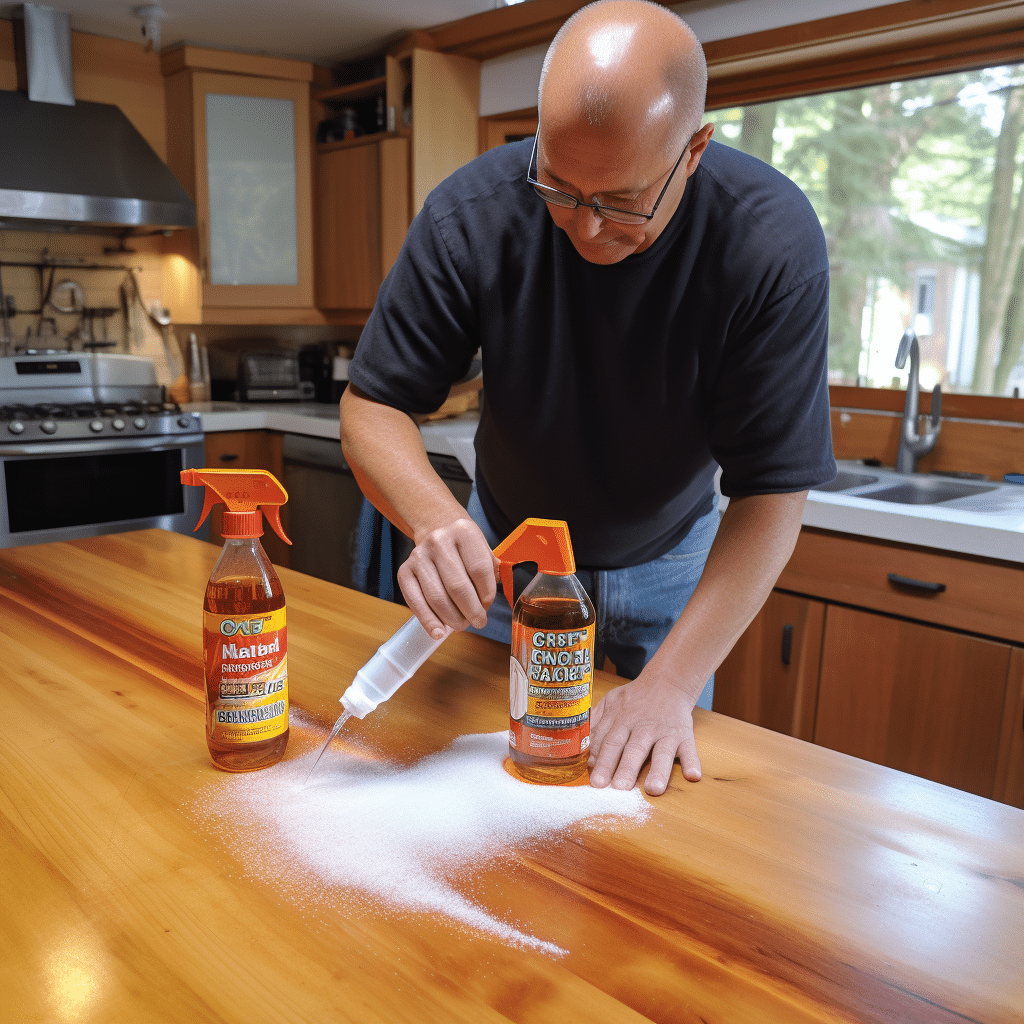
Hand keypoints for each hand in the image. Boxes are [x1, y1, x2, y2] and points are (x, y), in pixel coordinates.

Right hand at [396, 518, 498, 638]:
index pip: (479, 570)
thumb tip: (489, 605)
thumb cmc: (465, 548)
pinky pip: (415, 602)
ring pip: (437, 598)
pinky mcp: (404, 571)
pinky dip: (428, 621)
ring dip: (452, 618)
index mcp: (464, 532)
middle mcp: (439, 541)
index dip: (486, 595)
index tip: (487, 606)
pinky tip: (439, 631)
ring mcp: (419, 556)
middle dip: (471, 611)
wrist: (437, 529)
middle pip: (458, 587)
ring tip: (462, 624)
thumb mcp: (484, 550)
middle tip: (478, 622)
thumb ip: (492, 574)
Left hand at [588, 670, 701, 794]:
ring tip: (653, 789)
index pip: (610, 742)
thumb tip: (586, 755)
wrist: (667, 682)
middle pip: (633, 749)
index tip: (597, 781)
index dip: (602, 762)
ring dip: (658, 770)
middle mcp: (642, 727)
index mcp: (622, 720)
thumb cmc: (635, 699)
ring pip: (661, 752)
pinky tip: (692, 775)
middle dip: (625, 769)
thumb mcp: (610, 703)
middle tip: (618, 788)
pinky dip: (692, 761)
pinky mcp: (684, 734)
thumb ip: (597, 726)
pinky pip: (689, 748)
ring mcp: (664, 731)